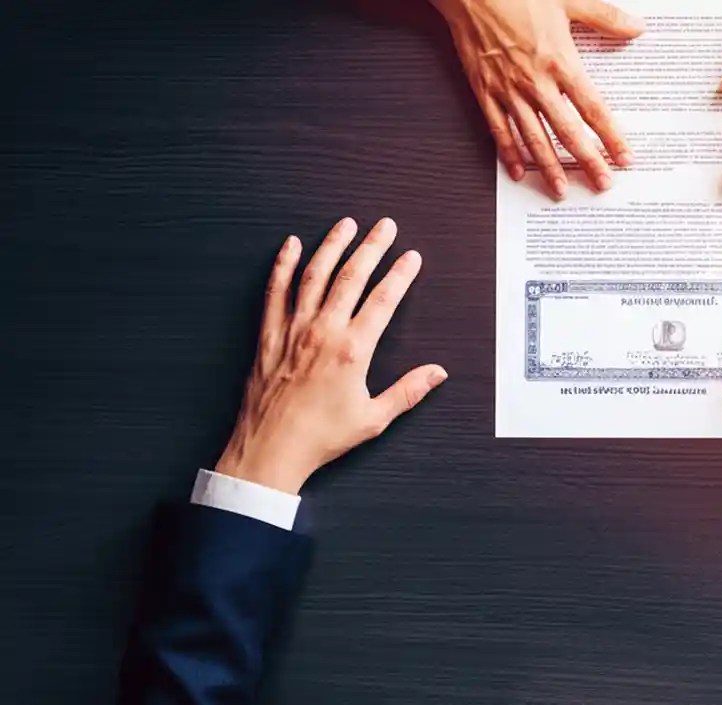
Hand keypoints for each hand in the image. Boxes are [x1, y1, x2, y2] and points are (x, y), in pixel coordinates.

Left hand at [215, 218, 447, 494]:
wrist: (271, 449)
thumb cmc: (320, 438)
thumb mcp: (374, 419)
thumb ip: (408, 391)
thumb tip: (437, 373)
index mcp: (353, 351)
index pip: (384, 300)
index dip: (401, 274)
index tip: (412, 257)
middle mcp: (323, 332)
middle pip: (351, 277)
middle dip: (372, 247)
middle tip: (385, 226)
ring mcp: (294, 329)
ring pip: (315, 275)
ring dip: (332, 246)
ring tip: (346, 225)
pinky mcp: (270, 334)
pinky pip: (276, 290)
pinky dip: (284, 265)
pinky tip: (291, 246)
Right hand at [433, 0, 643, 197]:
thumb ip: (605, 17)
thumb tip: (636, 27)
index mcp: (560, 62)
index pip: (593, 108)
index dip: (611, 136)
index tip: (624, 157)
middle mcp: (536, 83)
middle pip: (568, 132)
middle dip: (586, 162)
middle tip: (601, 185)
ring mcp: (509, 91)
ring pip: (533, 138)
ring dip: (549, 167)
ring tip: (560, 190)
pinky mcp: (485, 91)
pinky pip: (499, 129)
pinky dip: (509, 153)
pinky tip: (518, 171)